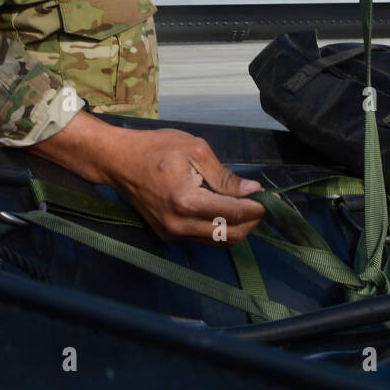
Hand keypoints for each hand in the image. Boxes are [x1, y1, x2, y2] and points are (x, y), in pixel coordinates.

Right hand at [32, 111, 265, 244]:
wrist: (118, 161)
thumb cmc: (156, 148)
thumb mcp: (195, 151)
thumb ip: (224, 176)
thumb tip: (252, 191)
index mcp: (188, 201)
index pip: (235, 213)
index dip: (258, 208)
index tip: (271, 198)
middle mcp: (180, 225)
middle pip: (231, 235)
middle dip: (252, 222)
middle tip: (262, 203)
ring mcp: (173, 235)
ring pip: (219, 242)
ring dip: (238, 227)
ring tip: (246, 206)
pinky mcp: (168, 237)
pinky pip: (203, 239)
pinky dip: (220, 228)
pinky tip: (225, 210)